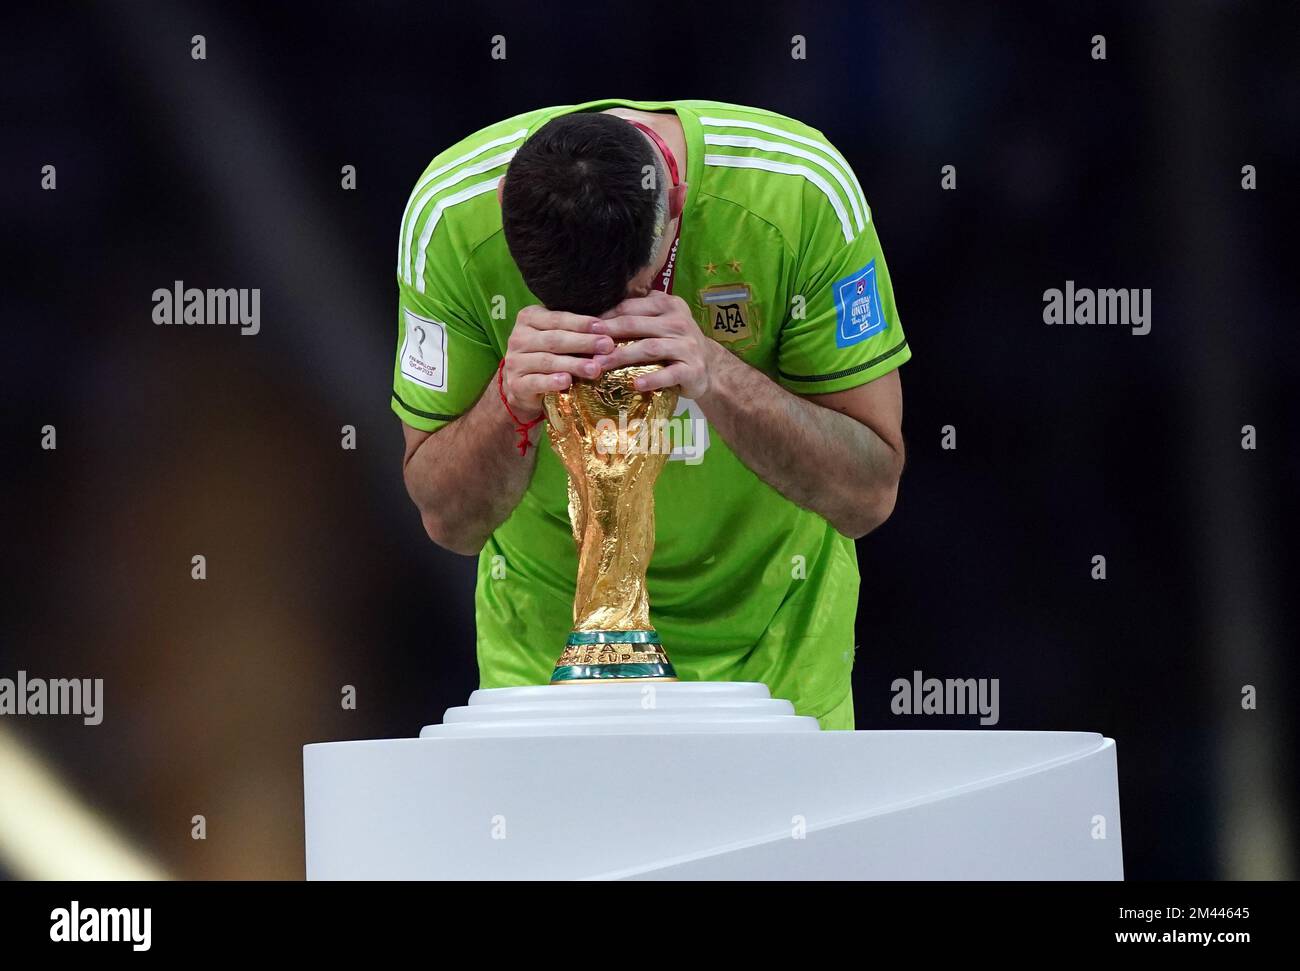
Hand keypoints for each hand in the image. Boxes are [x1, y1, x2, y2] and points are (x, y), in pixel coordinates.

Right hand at [502, 305, 615, 419]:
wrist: (523, 387)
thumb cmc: (548, 355)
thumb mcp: (557, 337)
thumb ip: (574, 329)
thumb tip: (609, 325)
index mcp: (529, 318)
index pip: (557, 318)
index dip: (581, 323)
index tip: (604, 328)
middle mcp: (518, 337)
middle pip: (555, 339)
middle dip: (583, 343)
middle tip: (607, 346)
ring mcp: (515, 361)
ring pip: (547, 361)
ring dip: (573, 364)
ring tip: (595, 369)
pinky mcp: (517, 384)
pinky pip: (535, 382)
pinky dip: (551, 382)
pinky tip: (567, 381)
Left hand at [589, 291, 719, 398]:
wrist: (710, 367)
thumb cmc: (676, 342)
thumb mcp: (662, 320)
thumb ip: (639, 311)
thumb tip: (597, 311)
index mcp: (668, 305)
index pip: (631, 307)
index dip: (607, 316)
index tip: (584, 326)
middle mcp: (679, 322)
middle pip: (636, 325)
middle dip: (608, 334)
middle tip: (586, 344)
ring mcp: (687, 346)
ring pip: (649, 348)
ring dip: (622, 356)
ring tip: (600, 366)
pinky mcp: (692, 369)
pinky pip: (669, 374)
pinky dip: (651, 380)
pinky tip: (634, 385)